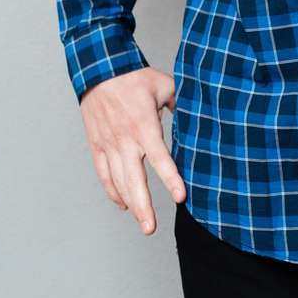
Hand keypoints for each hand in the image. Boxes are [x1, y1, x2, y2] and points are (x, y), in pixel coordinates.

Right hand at [78, 67, 186, 234]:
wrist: (99, 69)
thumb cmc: (134, 77)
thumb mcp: (165, 85)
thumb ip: (182, 104)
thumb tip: (200, 117)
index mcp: (144, 125)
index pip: (159, 158)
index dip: (170, 178)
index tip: (180, 197)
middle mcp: (125, 139)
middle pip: (134, 179)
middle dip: (144, 205)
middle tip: (151, 228)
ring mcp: (108, 143)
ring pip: (118, 180)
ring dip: (131, 203)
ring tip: (143, 223)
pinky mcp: (97, 144)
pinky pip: (103, 173)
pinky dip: (113, 191)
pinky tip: (123, 204)